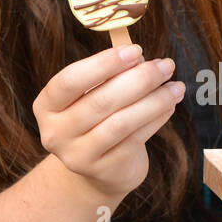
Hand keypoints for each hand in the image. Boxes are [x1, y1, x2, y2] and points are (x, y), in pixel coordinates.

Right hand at [32, 43, 185, 202]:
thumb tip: (140, 58)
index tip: (136, 50)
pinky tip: (169, 105)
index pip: (70, 80)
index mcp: (46, 105)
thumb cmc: (96, 118)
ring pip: (121, 123)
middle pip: (100, 101)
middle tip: (165, 65)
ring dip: (154, 101)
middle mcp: (56, 133)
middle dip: (139, 79)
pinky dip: (156, 119)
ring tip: (175, 86)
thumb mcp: (92, 94)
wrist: (98, 168)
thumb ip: (109, 75)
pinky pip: (135, 140)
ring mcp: (78, 156)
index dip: (103, 64)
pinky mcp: (104, 171)